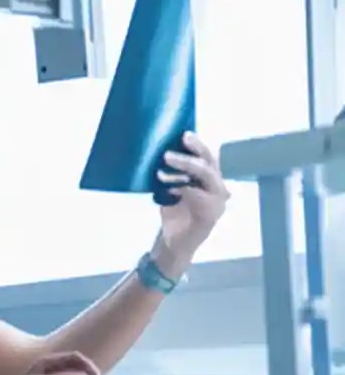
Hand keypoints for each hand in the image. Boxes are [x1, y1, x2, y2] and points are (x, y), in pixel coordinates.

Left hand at [155, 131, 230, 276]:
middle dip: (196, 148)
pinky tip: (171, 185)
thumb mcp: (169, 188)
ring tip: (167, 158)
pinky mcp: (212, 213)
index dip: (196, 143)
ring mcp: (217, 199)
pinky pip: (202, 195)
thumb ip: (170, 172)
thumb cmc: (173, 212)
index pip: (206, 155)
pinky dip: (186, 187)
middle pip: (210, 161)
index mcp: (207, 178)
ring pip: (207, 174)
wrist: (173, 242)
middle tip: (182, 137)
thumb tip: (156, 149)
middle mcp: (216, 186)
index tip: (183, 131)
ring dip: (187, 164)